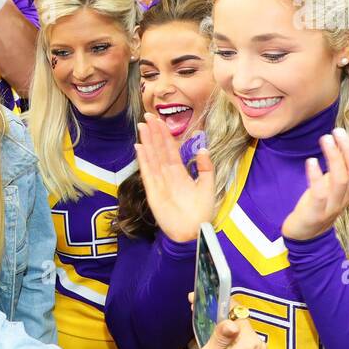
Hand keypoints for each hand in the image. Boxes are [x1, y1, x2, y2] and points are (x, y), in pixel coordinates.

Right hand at [134, 113, 214, 243]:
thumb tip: (202, 148)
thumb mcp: (208, 186)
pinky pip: (148, 172)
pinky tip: (140, 147)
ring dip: (147, 141)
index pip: (171, 149)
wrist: (193, 232)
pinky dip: (143, 159)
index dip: (165, 135)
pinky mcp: (153, 191)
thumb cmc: (201, 213)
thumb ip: (205, 167)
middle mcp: (167, 174)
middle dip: (154, 133)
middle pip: (159, 150)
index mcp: (180, 173)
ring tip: (142, 126)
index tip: (160, 120)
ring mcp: (159, 182)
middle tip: (147, 116)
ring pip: (152, 157)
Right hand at [170, 300, 266, 348]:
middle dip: (214, 318)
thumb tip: (231, 322)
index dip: (217, 303)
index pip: (237, 311)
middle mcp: (259, 348)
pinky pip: (236, 346)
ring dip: (214, 334)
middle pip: (236, 322)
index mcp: (250, 344)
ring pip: (235, 334)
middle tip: (192, 314)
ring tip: (193, 344)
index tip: (196, 300)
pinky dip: (220, 346)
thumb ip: (219, 338)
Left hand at [280, 127, 348, 241]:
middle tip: (339, 131)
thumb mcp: (332, 185)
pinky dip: (316, 176)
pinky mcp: (315, 212)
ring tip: (326, 138)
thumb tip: (344, 141)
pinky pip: (320, 193)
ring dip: (334, 157)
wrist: (305, 234)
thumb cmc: (319, 203)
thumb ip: (340, 167)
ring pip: (340, 180)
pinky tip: (311, 161)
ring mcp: (332, 206)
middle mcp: (346, 198)